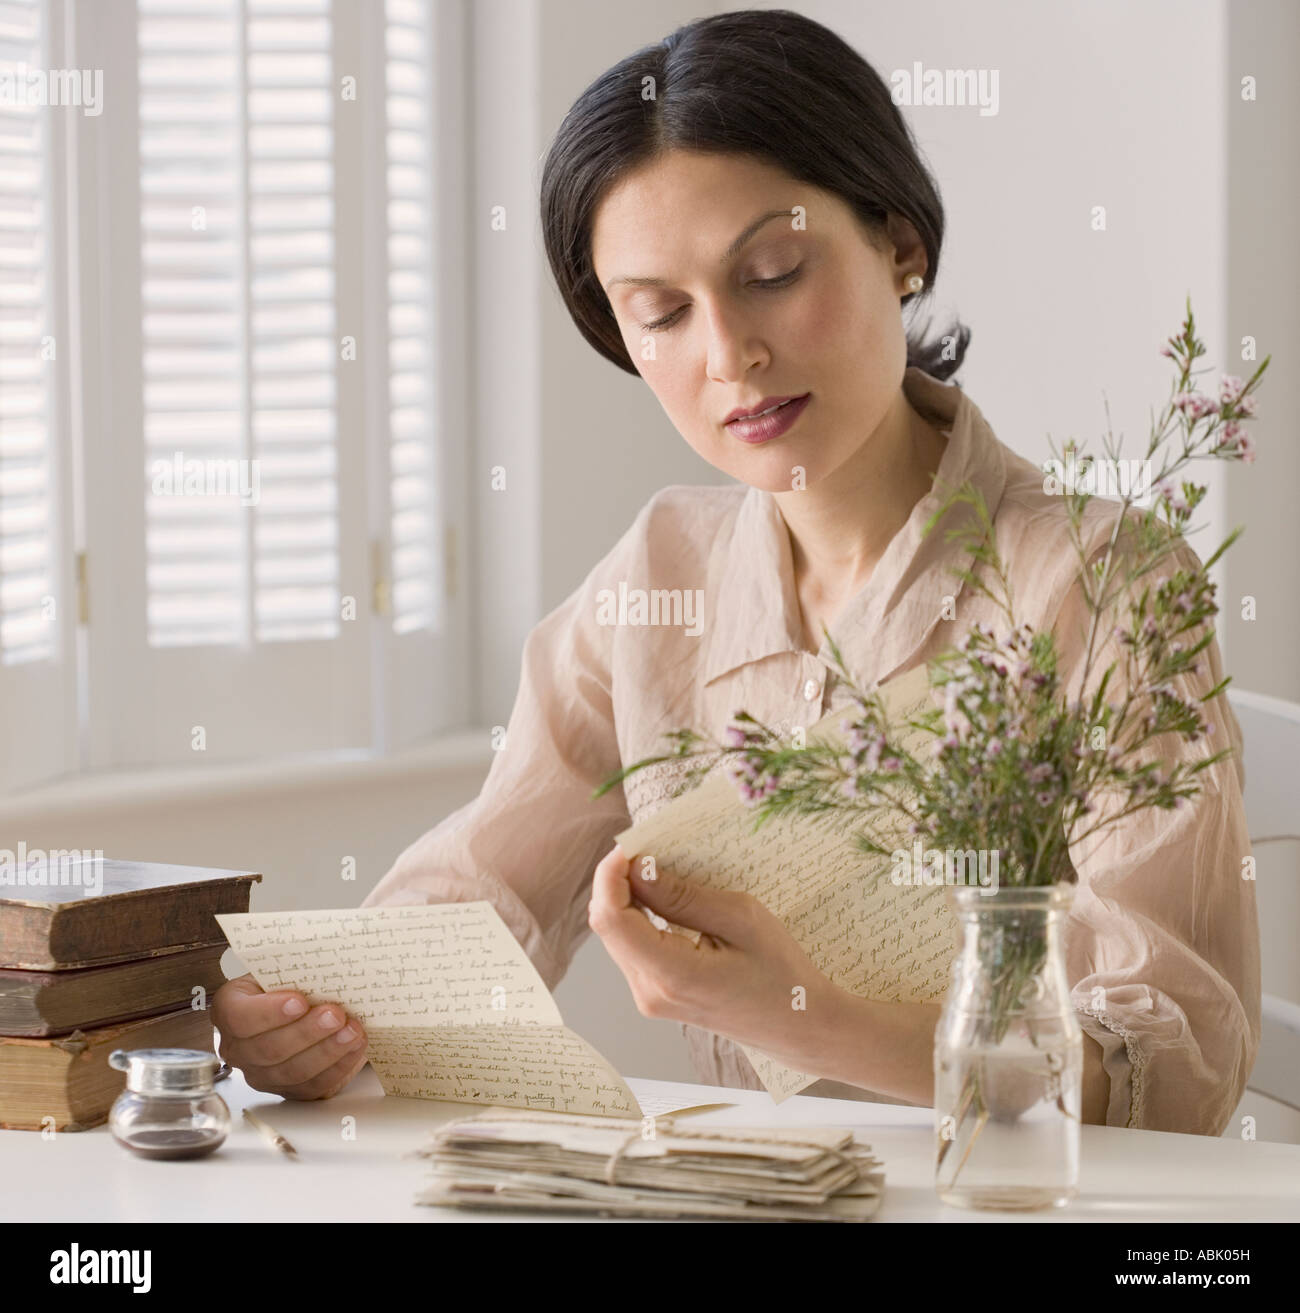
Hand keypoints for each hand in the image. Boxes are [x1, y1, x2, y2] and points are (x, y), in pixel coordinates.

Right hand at [212, 973, 368, 1099]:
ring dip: (327, 1051)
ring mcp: (263, 1074)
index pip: (239, 1016)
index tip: (299, 1001)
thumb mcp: (285, 965)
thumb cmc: (291, 981)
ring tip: (352, 1031)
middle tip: (335, 1015)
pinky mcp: (291, 1089)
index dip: (268, 1012)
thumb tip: (323, 955)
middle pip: (268, 1049)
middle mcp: (240, 1047)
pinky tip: (355, 1046)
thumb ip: (296, 965)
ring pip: (292, 1071)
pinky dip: (339, 1066)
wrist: (303, 1002)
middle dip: (306, 1032)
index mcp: (231, 1008)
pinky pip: (314, 1086)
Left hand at [586, 844, 842, 1072]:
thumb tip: (639, 869)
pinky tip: (663, 899)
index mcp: (671, 974)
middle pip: (607, 925)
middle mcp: (649, 991)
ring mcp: (649, 998)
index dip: (610, 875)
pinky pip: (632, 947)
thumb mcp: (740, 919)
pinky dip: (639, 917)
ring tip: (660, 870)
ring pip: (616, 935)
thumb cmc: (781, 973)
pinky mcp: (655, 995)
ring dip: (628, 897)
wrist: (799, 1025)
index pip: (610, 918)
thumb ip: (683, 896)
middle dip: (619, 881)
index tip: (633, 845)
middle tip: (650, 850)